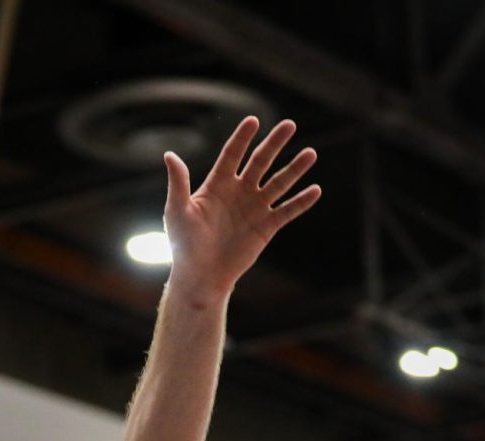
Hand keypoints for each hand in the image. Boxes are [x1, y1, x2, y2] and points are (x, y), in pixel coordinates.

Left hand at [163, 116, 320, 296]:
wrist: (202, 275)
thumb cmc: (184, 244)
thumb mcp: (177, 211)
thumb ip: (178, 183)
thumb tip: (169, 155)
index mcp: (217, 184)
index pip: (232, 154)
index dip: (242, 137)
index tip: (253, 120)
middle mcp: (239, 191)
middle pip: (260, 161)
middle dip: (275, 143)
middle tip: (290, 125)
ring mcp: (255, 208)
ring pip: (279, 183)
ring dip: (295, 168)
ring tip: (311, 153)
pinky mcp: (267, 227)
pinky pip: (287, 211)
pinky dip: (301, 202)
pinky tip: (315, 190)